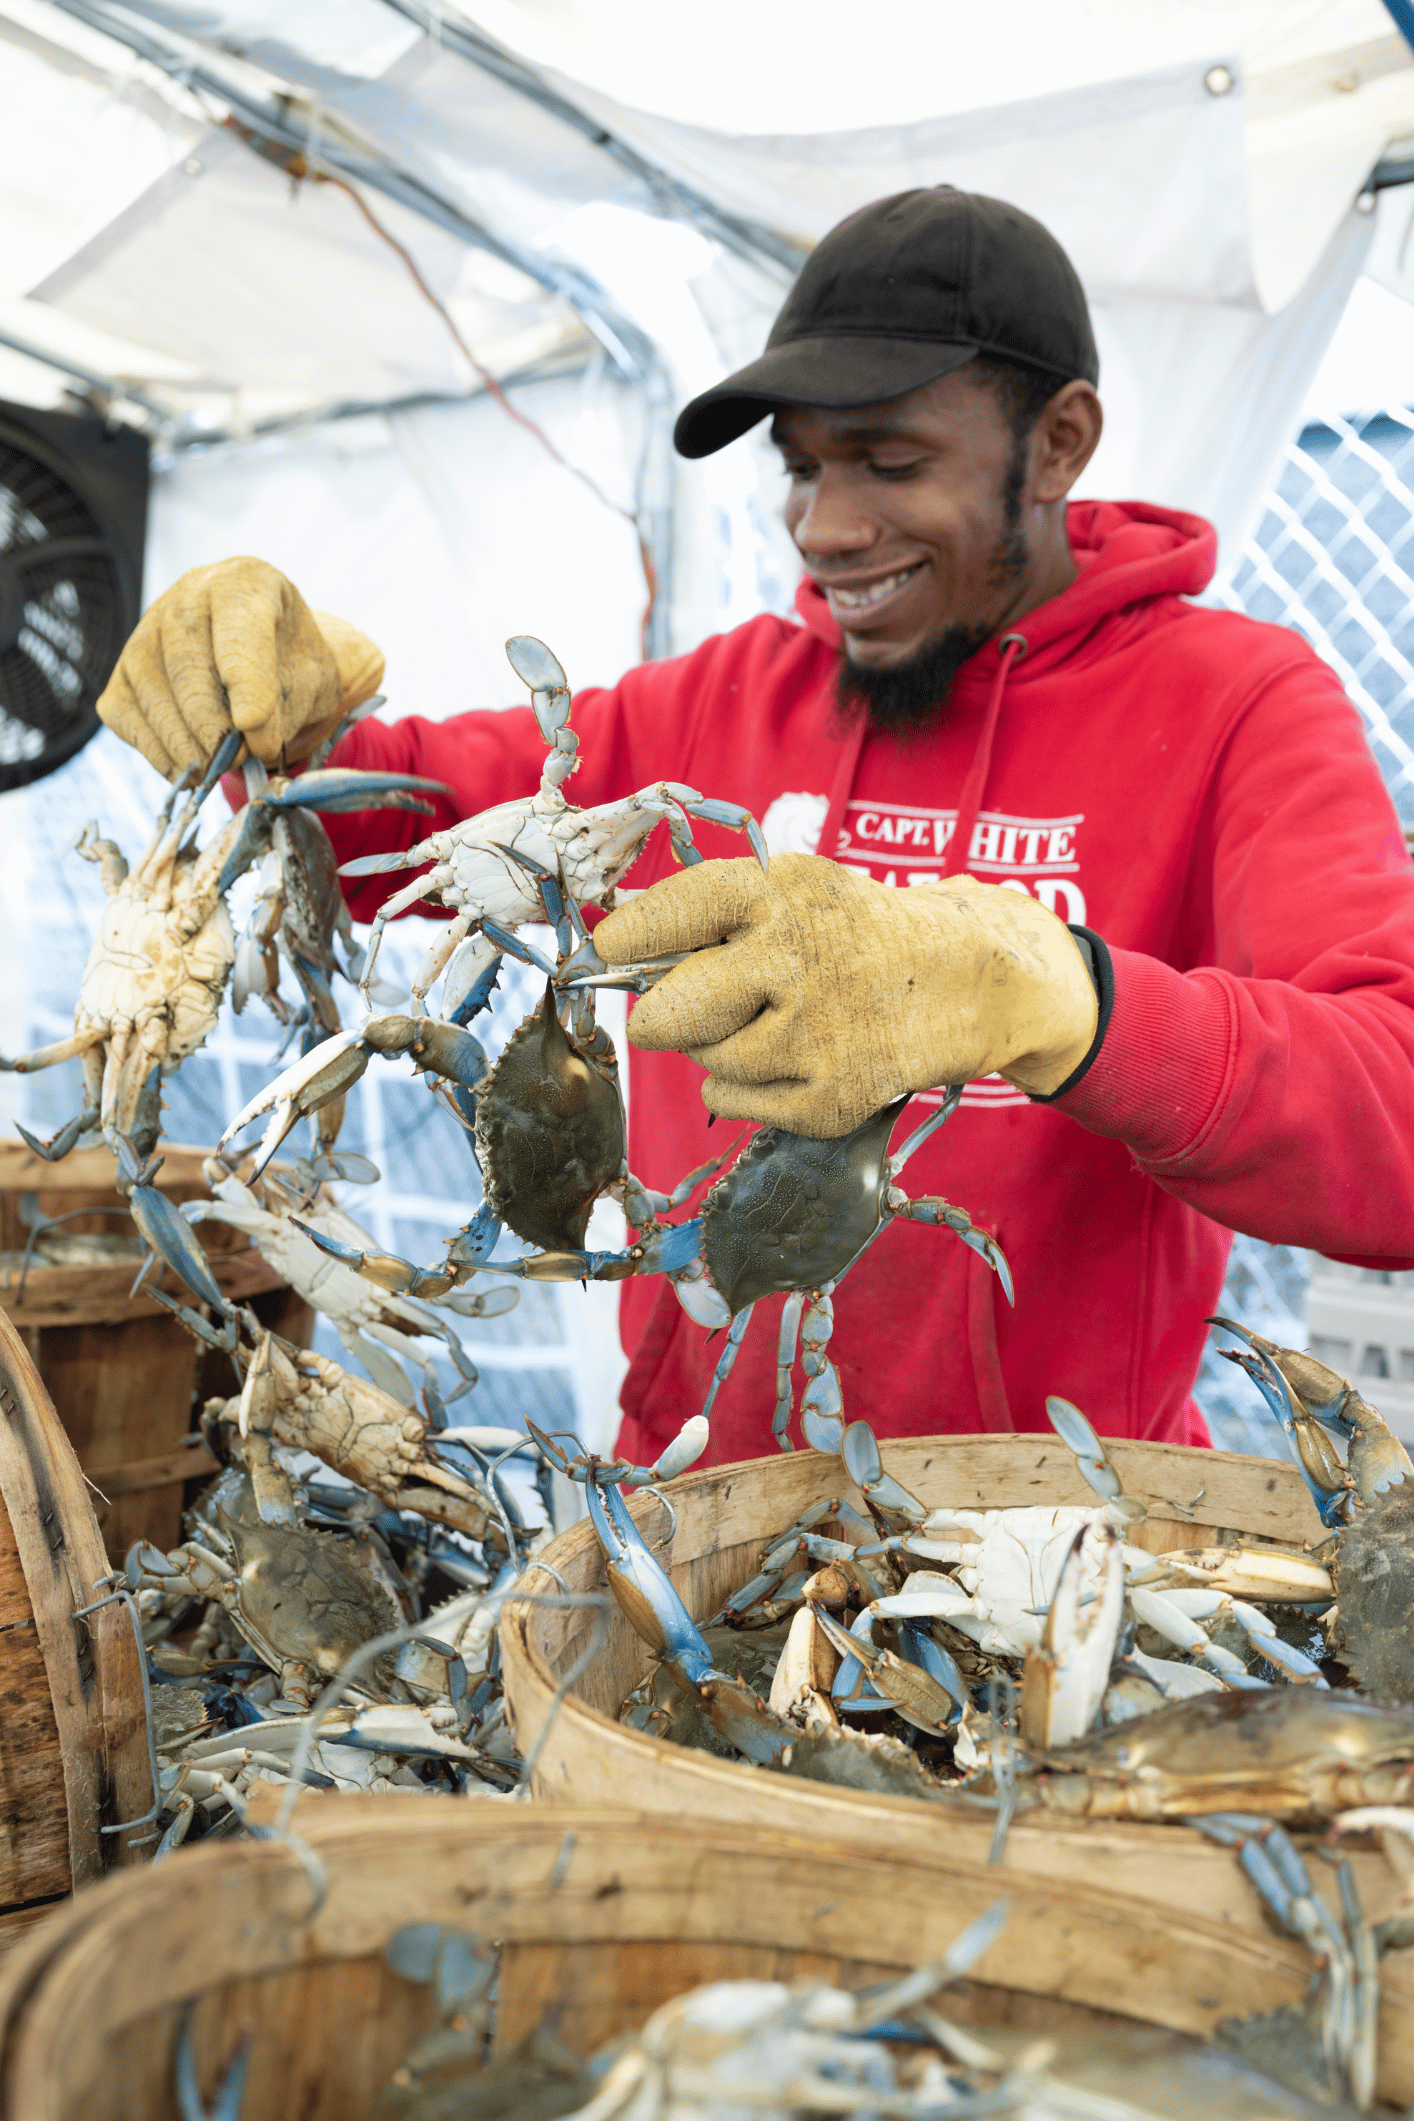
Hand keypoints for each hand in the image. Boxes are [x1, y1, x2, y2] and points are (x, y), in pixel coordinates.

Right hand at [96, 557, 383, 778]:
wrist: (267, 663)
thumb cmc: (292, 666)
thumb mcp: (312, 680)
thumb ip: (286, 708)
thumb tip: (250, 745)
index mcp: (245, 583)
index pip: (238, 629)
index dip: (244, 678)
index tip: (252, 723)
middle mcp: (187, 596)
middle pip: (186, 663)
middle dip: (212, 723)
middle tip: (239, 759)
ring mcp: (146, 631)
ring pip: (151, 690)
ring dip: (185, 743)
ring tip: (218, 768)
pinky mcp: (122, 673)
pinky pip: (127, 715)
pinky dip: (159, 751)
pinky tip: (191, 768)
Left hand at [594, 853, 1098, 1137]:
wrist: (968, 981)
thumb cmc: (856, 935)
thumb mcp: (795, 891)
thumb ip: (709, 915)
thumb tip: (609, 952)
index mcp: (780, 893)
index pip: (665, 917)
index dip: (620, 941)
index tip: (600, 954)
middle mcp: (796, 960)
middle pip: (664, 1013)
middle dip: (662, 1014)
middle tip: (685, 1006)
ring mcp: (814, 1036)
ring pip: (700, 1061)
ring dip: (717, 1046)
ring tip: (773, 1021)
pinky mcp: (827, 1098)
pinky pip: (730, 1101)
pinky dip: (746, 1085)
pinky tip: (794, 1056)